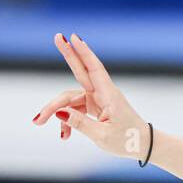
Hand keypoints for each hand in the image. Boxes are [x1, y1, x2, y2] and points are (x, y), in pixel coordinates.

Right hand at [32, 33, 150, 159]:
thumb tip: (59, 112)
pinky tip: (64, 136)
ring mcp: (98, 99)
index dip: (84, 53)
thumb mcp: (102, 136)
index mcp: (109, 96)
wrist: (143, 146)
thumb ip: (80, 123)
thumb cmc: (128, 141)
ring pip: (71, 99)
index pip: (94, 69)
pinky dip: (68, 121)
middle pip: (81, 71)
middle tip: (57, 36)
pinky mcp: (95, 107)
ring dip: (56, 111)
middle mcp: (102, 94)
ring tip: (39, 122)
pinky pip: (75, 110)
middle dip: (68, 54)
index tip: (74, 37)